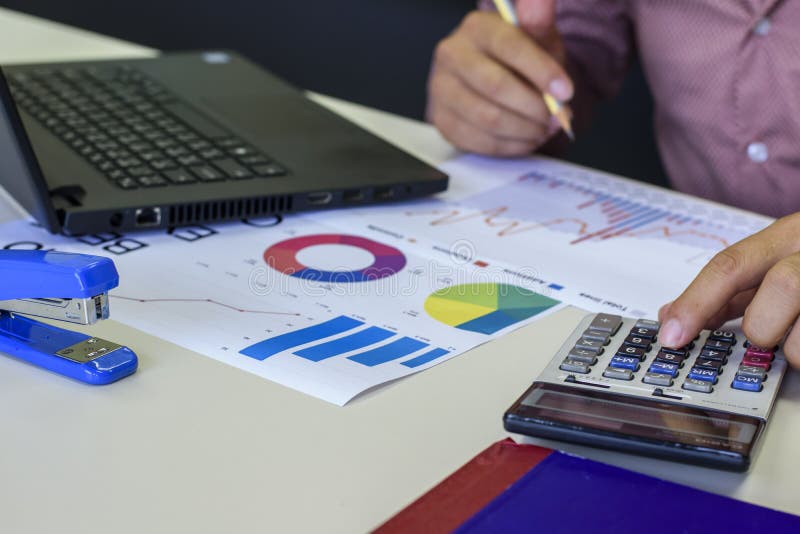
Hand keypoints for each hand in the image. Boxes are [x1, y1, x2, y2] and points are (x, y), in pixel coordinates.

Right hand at [426, 1, 572, 155]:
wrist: (492, 81)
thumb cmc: (517, 59)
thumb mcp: (535, 37)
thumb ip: (539, 21)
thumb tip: (542, 0)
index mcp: (477, 27)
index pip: (509, 47)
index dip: (541, 71)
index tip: (566, 92)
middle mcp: (451, 54)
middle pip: (496, 87)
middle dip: (534, 107)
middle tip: (556, 118)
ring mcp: (440, 89)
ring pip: (488, 119)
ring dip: (524, 130)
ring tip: (543, 129)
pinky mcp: (441, 120)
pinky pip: (479, 141)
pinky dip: (510, 146)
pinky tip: (525, 139)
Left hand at [658, 212, 799, 366]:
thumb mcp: (778, 259)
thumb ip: (730, 287)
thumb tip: (673, 314)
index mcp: (789, 234)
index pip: (731, 264)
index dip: (697, 302)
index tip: (672, 336)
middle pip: (781, 288)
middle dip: (765, 326)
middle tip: (768, 333)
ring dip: (798, 350)